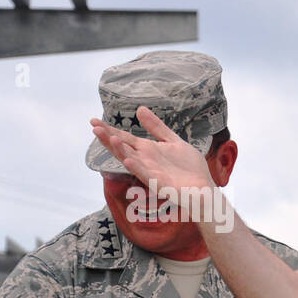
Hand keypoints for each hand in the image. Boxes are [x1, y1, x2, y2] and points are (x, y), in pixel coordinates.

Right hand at [89, 106, 214, 195]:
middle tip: (95, 128)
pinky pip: (147, 176)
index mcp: (148, 150)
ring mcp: (152, 173)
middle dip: (109, 139)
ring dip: (121, 151)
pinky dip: (138, 169)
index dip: (109, 130)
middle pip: (123, 149)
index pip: (125, 138)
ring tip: (111, 139)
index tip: (93, 121)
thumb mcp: (173, 141)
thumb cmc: (189, 168)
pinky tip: (129, 161)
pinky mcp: (162, 184)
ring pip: (132, 161)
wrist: (204, 187)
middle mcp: (146, 161)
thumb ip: (157, 127)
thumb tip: (140, 109)